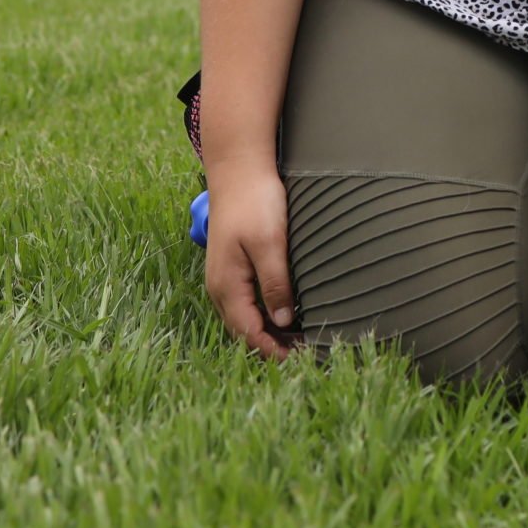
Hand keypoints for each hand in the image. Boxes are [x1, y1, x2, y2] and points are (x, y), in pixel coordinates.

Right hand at [202, 162, 297, 359]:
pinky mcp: (233, 267)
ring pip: (245, 318)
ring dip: (270, 332)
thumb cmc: (255, 201)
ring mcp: (225, 277)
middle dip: (272, 346)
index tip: (302, 359)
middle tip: (307, 353)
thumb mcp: (269, 242)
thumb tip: (284, 320)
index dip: (273, 350)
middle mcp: (220, 287)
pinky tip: (287, 313)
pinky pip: (247, 302)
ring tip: (301, 339)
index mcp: (226, 285)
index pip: (248, 332)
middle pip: (244, 330)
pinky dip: (265, 315)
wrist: (239, 168)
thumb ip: (275, 282)